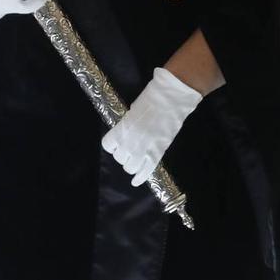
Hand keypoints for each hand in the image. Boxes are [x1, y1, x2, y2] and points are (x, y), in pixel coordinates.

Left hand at [100, 68, 202, 185]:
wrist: (171, 99)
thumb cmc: (151, 99)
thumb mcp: (131, 112)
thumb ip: (127, 126)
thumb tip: (128, 134)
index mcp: (120, 130)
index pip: (108, 146)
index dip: (113, 145)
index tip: (117, 143)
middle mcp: (129, 143)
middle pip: (120, 158)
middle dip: (124, 155)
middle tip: (131, 149)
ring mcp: (143, 150)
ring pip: (130, 167)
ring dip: (132, 165)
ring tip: (136, 161)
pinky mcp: (157, 154)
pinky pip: (146, 172)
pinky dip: (140, 178)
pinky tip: (136, 181)